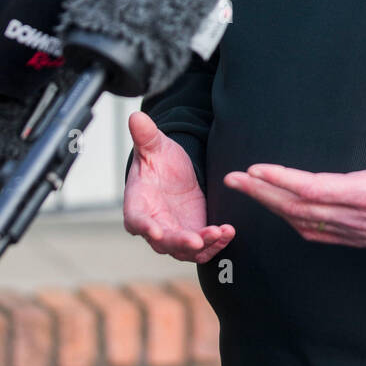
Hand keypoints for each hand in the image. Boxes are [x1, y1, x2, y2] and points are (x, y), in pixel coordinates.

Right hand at [124, 111, 234, 262]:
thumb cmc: (158, 161)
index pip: (136, 220)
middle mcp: (154, 225)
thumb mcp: (154, 147)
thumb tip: (136, 116)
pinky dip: (216, 243)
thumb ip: (146, 135)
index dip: (145, 227)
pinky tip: (230, 231)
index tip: (155, 232)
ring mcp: (174, 234)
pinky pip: (204, 246)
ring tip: (221, 232)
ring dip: (203, 244)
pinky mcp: (193, 235)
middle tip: (197, 241)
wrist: (175, 173)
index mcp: (138, 205)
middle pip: (163, 241)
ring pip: (186, 249)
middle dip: (180, 242)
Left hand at [223, 98, 365, 248]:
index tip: (257, 169)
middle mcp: (356, 216)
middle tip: (233, 178)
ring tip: (247, 188)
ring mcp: (353, 230)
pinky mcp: (355, 237)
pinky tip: (278, 209)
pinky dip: (290, 220)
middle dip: (262, 193)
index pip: (315, 189)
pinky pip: (315, 232)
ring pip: (302, 222)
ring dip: (271, 206)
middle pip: (298, 208)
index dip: (282, 180)